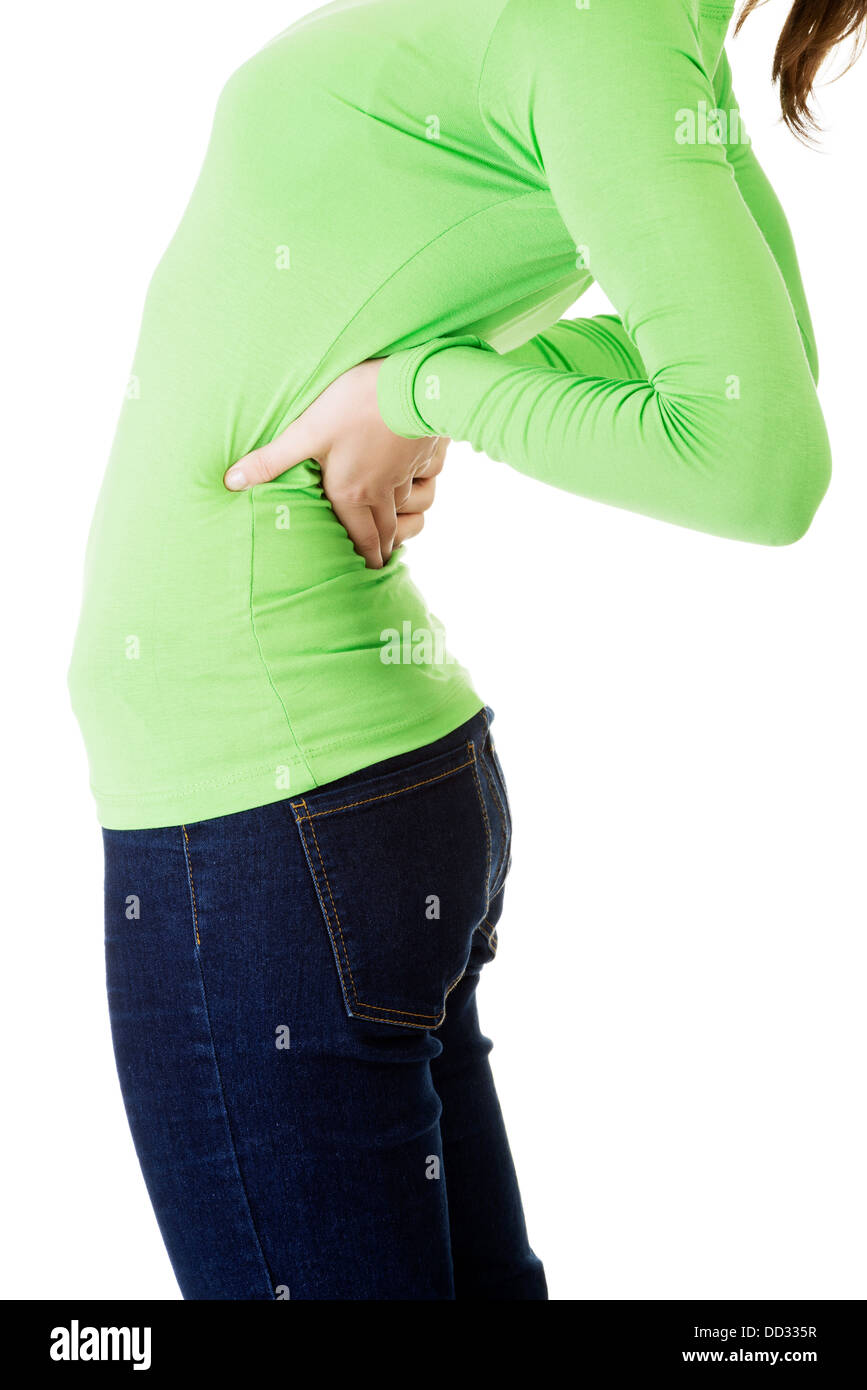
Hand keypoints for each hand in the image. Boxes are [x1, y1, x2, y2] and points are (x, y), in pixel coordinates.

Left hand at [224, 359, 447, 567]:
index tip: (367, 573)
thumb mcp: (306, 431)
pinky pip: (422, 487)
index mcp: (351, 493)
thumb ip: (271, 459)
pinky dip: (416, 497)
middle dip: (382, 552)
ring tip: (394, 537)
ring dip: (400, 529)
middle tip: (379, 565)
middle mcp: (380, 493)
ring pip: (406, 513)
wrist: (411, 383)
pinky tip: (412, 491)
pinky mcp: (422, 456)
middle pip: (386, 533)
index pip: (360, 539)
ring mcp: (405, 476)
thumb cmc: (355, 407)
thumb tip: (230, 482)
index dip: (364, 559)